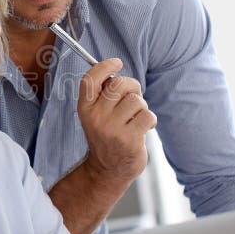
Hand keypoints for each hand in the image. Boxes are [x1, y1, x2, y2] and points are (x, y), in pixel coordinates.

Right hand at [78, 59, 156, 184]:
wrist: (108, 170)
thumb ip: (101, 94)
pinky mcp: (129, 139)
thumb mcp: (95, 115)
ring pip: (137, 100)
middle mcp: (95, 117)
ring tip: (135, 119)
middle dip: (133, 87)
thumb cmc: (107, 135)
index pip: (90, 79)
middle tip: (133, 99)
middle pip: (120, 84)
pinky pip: (148, 115)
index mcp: (84, 108)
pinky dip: (149, 120)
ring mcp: (112, 129)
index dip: (105, 66)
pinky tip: (142, 129)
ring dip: (141, 107)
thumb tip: (114, 70)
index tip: (117, 63)